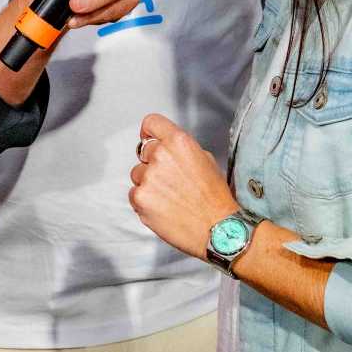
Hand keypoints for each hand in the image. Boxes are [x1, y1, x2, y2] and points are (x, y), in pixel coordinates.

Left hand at [130, 113, 238, 259]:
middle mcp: (161, 155)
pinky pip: (134, 194)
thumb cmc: (215, 197)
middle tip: (169, 179)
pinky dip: (145, 201)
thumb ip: (181, 150)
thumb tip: (166, 148)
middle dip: (152, 162)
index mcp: (179, 142)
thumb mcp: (206, 160)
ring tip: (170, 198)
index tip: (149, 139)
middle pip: (143, 151)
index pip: (151, 123)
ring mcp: (148, 177)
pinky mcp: (140, 198)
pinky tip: (164, 209)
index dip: (149, 132)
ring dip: (148, 183)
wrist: (217, 229)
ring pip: (137, 174)